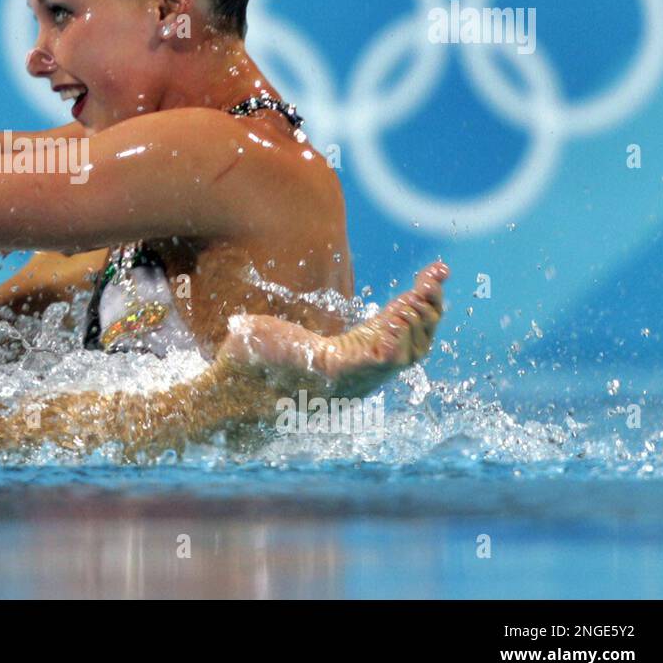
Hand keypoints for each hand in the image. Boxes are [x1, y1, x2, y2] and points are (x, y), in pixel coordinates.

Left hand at [221, 261, 449, 399]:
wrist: (227, 387)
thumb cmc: (251, 359)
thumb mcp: (284, 331)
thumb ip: (297, 317)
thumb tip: (282, 296)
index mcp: (354, 361)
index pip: (403, 335)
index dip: (423, 307)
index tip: (435, 274)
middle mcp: (360, 376)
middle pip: (416, 346)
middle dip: (430, 310)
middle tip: (435, 277)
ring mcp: (351, 380)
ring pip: (406, 354)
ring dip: (417, 321)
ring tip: (418, 293)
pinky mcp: (336, 374)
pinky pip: (378, 360)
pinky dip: (393, 338)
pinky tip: (398, 315)